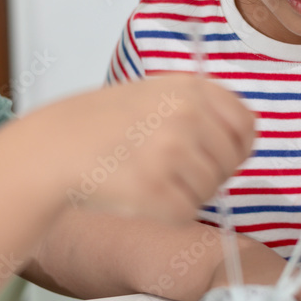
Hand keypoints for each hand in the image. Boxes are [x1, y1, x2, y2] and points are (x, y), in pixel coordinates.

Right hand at [31, 75, 254, 221]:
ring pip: (210, 191)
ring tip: (148, 180)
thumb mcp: (154, 93)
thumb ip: (198, 108)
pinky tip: (139, 196)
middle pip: (230, 162)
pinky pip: (186, 212)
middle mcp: (187, 117)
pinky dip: (166, 213)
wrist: (54, 148)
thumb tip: (240, 138)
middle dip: (209, 174)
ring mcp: (172, 154)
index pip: (245, 124)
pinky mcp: (157, 190)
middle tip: (173, 173)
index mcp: (190, 88)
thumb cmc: (99, 124)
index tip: (223, 156)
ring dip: (185, 194)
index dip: (238, 146)